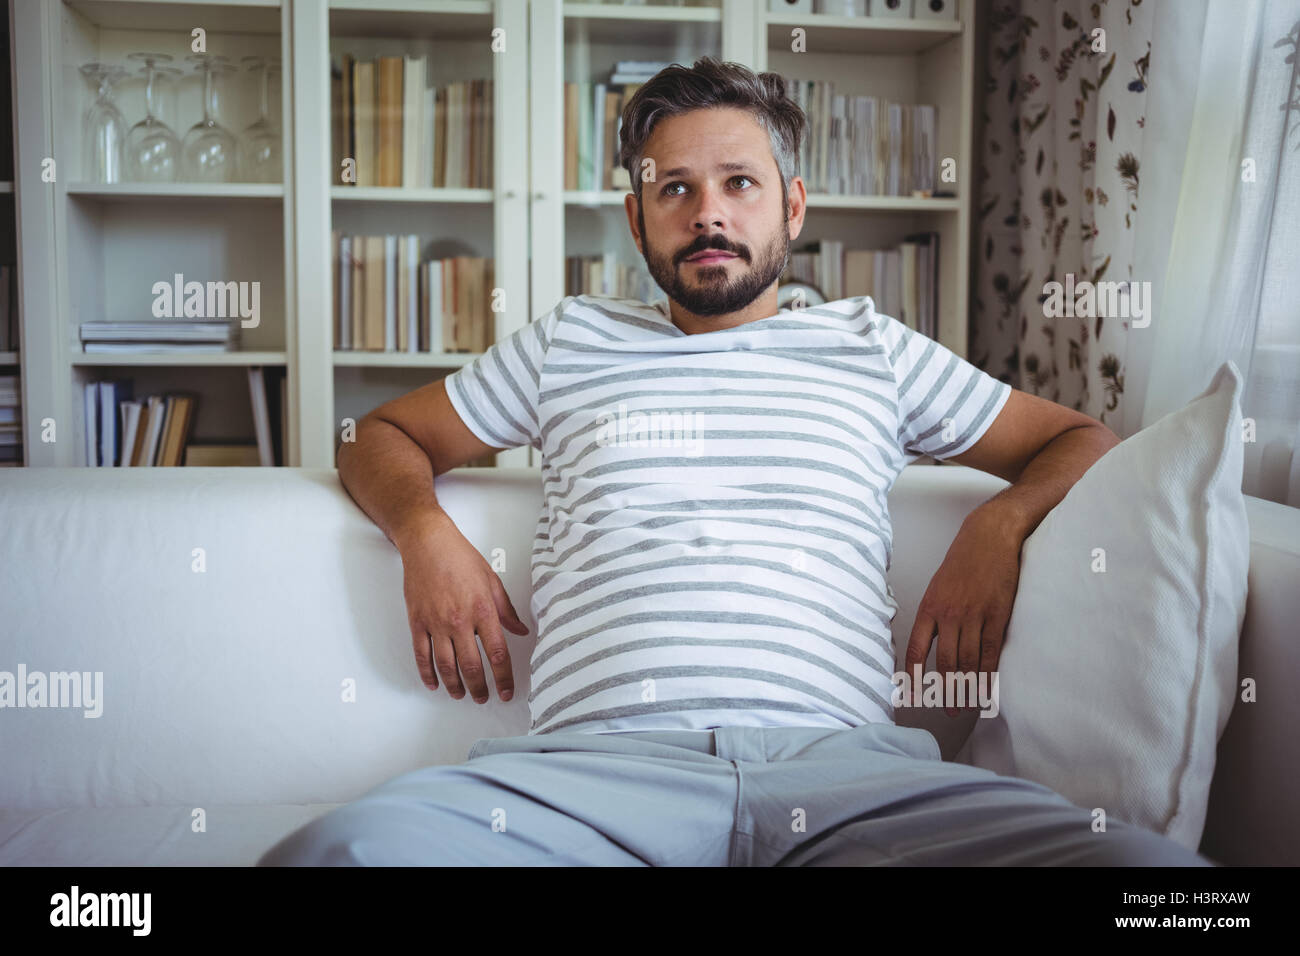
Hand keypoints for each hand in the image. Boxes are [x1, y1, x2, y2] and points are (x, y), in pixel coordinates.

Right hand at [398, 513, 529, 703]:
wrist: (428, 543)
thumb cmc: (461, 558)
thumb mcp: (492, 581)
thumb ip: (507, 611)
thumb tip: (521, 631)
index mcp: (483, 610)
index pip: (497, 654)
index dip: (503, 678)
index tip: (506, 692)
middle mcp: (460, 621)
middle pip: (471, 666)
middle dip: (479, 688)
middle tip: (483, 699)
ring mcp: (436, 623)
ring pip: (446, 666)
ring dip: (455, 686)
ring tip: (461, 695)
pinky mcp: (417, 622)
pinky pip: (422, 655)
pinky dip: (427, 673)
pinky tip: (434, 684)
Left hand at [903, 504, 1023, 716]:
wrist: (990, 536)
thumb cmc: (963, 559)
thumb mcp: (938, 584)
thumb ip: (934, 613)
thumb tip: (929, 640)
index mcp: (929, 606)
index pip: (916, 648)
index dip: (913, 675)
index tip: (911, 695)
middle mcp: (949, 614)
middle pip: (944, 662)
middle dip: (945, 690)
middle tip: (947, 712)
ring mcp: (974, 616)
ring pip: (968, 662)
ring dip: (966, 689)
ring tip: (965, 708)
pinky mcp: (997, 616)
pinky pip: (990, 653)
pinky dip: (987, 675)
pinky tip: (985, 689)